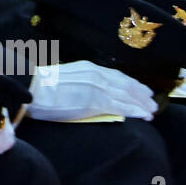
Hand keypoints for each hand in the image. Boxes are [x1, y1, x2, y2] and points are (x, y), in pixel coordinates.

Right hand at [27, 60, 157, 121]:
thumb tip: (87, 91)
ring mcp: (97, 88)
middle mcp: (97, 75)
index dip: (131, 83)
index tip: (141, 90)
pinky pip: (122, 107)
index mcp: (89, 68)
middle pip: (126, 84)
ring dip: (143, 104)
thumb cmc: (42, 86)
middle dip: (141, 94)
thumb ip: (81, 82)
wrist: (32, 88)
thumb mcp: (65, 77)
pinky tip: (144, 116)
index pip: (116, 76)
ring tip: (152, 111)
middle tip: (152, 101)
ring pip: (128, 96)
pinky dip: (136, 111)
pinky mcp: (95, 102)